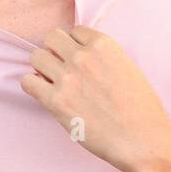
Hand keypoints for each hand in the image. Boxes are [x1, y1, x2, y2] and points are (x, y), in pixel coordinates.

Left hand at [21, 25, 170, 171]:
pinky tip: (45, 94)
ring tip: (52, 81)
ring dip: (42, 67)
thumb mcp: (127, 68)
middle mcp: (83, 57)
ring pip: (37, 56)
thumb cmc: (141, 109)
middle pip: (51, 38)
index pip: (75, 31)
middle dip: (55, 51)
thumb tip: (82, 57)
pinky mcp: (56, 101)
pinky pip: (28, 82)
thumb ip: (103, 58)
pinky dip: (33, 86)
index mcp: (104, 45)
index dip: (75, 46)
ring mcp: (68, 78)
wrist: (142, 141)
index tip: (78, 59)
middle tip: (62, 68)